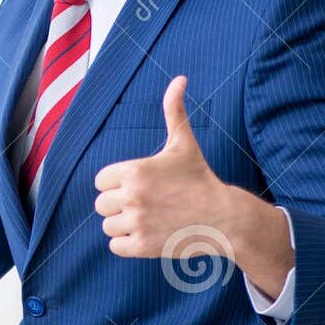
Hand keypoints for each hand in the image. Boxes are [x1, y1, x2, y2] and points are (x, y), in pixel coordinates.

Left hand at [93, 76, 293, 297]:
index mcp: (134, 171)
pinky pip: (115, 246)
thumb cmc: (200, 179)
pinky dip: (127, 243)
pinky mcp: (142, 246)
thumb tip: (179, 78)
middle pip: (101, 204)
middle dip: (119, 205)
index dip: (117, 183)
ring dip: (123, 225)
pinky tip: (147, 234)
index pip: (101, 181)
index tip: (140, 185)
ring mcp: (137, 223)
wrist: (224, 218)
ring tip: (147, 219)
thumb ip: (174, 111)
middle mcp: (132, 196)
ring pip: (107, 226)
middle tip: (145, 204)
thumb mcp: (184, 144)